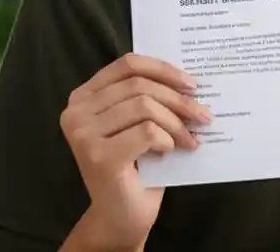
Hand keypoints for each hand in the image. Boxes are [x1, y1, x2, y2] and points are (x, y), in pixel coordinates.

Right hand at [58, 53, 210, 249]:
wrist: (121, 214)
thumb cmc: (137, 164)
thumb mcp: (140, 122)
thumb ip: (151, 96)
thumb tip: (190, 78)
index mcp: (84, 96)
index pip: (128, 64)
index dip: (164, 69)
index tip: (192, 84)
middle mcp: (75, 112)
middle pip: (140, 85)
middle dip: (179, 100)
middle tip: (203, 116)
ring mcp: (82, 134)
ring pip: (145, 107)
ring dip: (176, 123)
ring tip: (189, 139)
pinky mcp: (97, 156)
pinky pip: (147, 132)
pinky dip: (166, 140)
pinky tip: (167, 152)